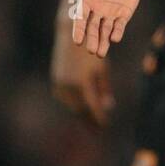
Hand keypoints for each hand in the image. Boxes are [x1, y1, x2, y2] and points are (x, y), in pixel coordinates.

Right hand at [50, 4, 115, 127]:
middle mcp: (69, 87)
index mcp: (83, 84)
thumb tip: (108, 106)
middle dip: (89, 120)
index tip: (104, 126)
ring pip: (72, 105)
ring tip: (90, 122)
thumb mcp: (102, 69)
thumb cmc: (93, 50)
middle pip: (81, 110)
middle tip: (98, 130)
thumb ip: (104, 89)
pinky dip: (73, 104)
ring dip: (81, 113)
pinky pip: (66, 98)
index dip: (99, 118)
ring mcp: (60, 84)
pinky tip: (80, 108)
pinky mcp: (56, 81)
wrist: (72, 35)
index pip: (93, 108)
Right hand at [57, 0, 141, 56]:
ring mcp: (110, 12)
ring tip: (100, 53)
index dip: (78, 30)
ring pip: (105, 30)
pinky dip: (117, 32)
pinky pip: (120, 25)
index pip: (80, 18)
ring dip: (103, 42)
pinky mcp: (123, 13)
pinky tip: (115, 39)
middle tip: (91, 51)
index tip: (77, 41)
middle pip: (92, 28)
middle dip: (92, 40)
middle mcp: (96, 9)